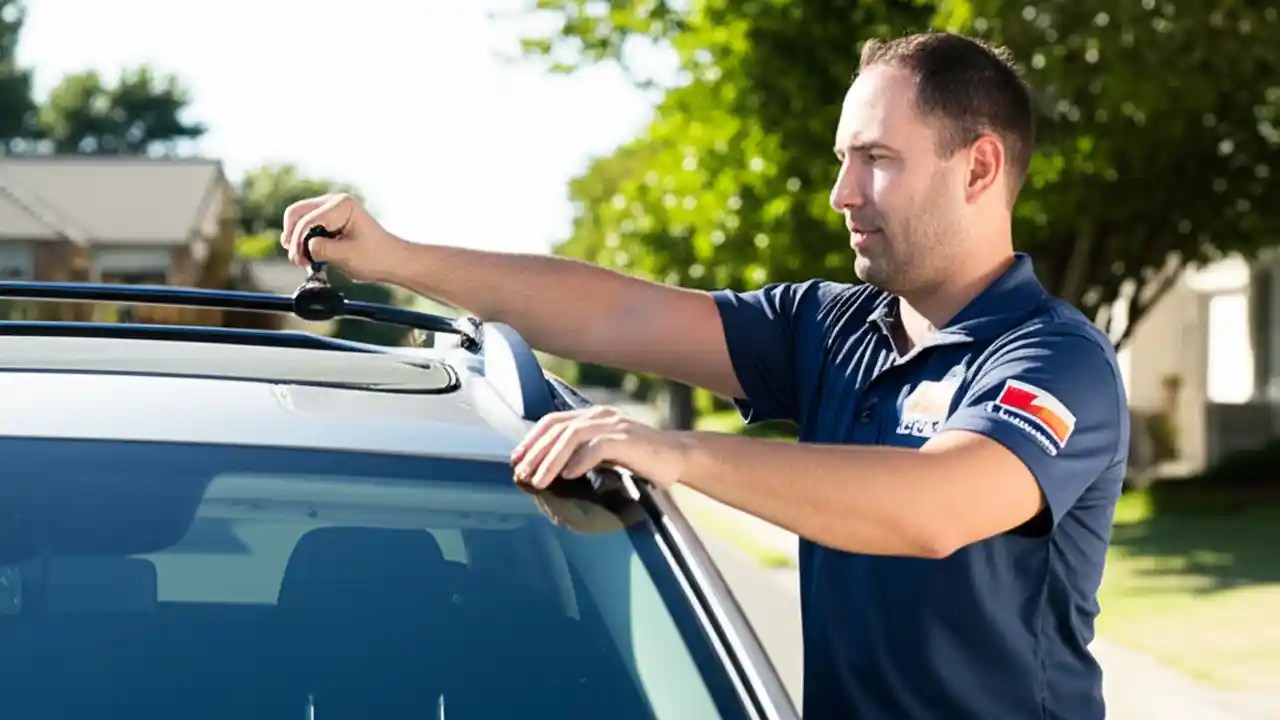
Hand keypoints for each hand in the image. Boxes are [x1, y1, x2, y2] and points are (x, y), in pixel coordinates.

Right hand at [280, 193, 407, 282]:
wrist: (391, 260)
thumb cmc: (376, 257)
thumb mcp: (348, 257)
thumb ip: (323, 250)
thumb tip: (305, 247)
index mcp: (343, 205)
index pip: (308, 220)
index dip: (300, 242)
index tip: (301, 262)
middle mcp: (334, 201)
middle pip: (297, 213)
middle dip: (293, 237)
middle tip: (297, 260)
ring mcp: (330, 208)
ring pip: (298, 218)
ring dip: (295, 239)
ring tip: (302, 260)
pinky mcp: (327, 219)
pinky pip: (305, 225)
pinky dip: (302, 239)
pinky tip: (307, 255)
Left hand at [509, 406, 691, 490]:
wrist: (677, 457)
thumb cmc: (640, 459)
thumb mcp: (605, 453)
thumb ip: (581, 453)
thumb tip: (549, 470)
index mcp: (592, 415)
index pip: (553, 421)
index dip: (531, 440)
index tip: (516, 460)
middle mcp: (600, 415)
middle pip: (558, 428)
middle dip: (535, 452)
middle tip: (521, 474)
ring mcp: (614, 425)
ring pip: (572, 436)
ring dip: (551, 460)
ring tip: (539, 481)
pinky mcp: (627, 439)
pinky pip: (597, 446)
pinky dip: (580, 460)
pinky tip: (569, 476)